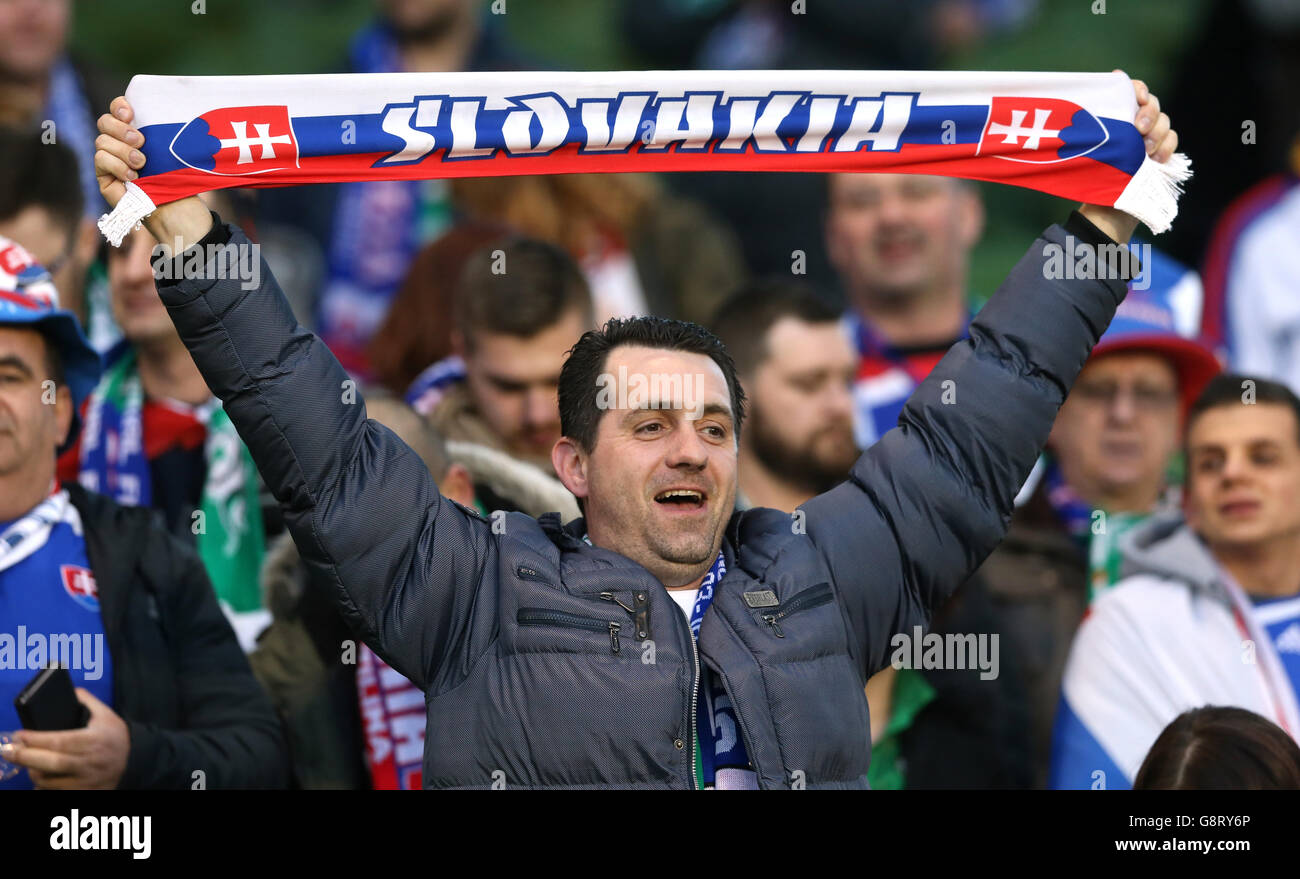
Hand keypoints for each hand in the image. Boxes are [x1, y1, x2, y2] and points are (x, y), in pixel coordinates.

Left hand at [9, 689, 129, 788]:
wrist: (134, 761)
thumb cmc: (116, 737)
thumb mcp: (108, 715)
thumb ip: (88, 702)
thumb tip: (71, 691)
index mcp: (94, 740)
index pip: (60, 741)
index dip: (36, 739)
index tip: (19, 735)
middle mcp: (89, 762)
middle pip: (51, 763)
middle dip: (25, 757)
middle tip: (7, 751)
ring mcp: (85, 780)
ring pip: (49, 780)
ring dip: (31, 771)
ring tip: (24, 761)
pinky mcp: (82, 792)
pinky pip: (54, 792)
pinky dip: (41, 786)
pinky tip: (37, 775)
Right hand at [96, 96, 212, 251]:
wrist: (175, 209)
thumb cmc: (176, 178)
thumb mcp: (173, 151)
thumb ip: (163, 132)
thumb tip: (172, 109)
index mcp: (136, 130)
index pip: (118, 109)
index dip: (119, 106)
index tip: (131, 113)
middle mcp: (119, 142)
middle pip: (104, 122)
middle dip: (120, 128)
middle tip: (140, 141)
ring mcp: (109, 158)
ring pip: (102, 141)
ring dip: (123, 150)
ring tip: (142, 164)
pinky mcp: (104, 176)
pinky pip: (100, 160)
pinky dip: (116, 165)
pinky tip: (132, 176)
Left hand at [1078, 71, 1178, 242]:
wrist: (1104, 209)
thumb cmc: (1088, 177)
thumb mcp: (1080, 153)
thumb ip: (1080, 132)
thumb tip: (1062, 113)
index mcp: (1114, 115)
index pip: (1130, 89)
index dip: (1137, 88)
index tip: (1137, 96)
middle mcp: (1133, 121)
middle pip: (1151, 102)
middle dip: (1148, 113)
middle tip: (1138, 128)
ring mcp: (1149, 136)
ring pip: (1164, 120)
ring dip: (1157, 133)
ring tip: (1144, 151)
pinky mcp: (1160, 152)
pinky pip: (1172, 139)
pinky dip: (1167, 147)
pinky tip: (1156, 160)